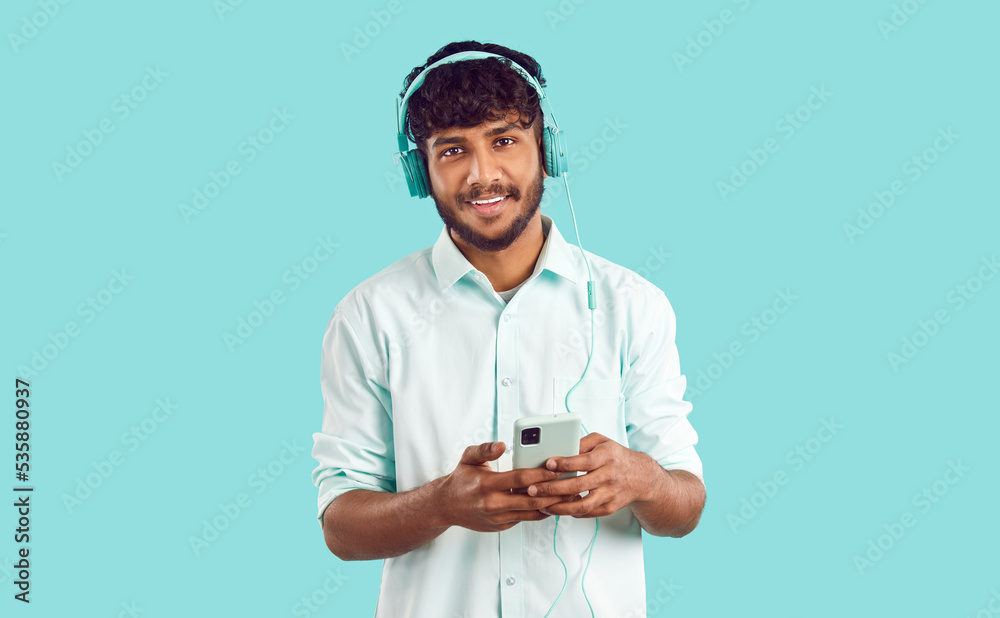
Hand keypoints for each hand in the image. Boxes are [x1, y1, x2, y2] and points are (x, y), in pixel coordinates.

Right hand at [436, 441, 568, 532]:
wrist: (446, 507)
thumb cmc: (461, 479)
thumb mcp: (468, 458)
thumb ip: (484, 449)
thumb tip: (502, 445)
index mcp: (487, 484)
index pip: (521, 478)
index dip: (542, 474)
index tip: (558, 468)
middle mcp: (493, 504)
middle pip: (532, 498)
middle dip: (554, 491)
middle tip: (572, 483)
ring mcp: (498, 518)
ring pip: (532, 512)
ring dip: (552, 504)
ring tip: (570, 496)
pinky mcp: (501, 526)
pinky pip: (526, 518)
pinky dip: (541, 511)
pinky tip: (553, 504)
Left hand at [525, 433, 651, 518]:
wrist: (641, 477)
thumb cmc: (616, 456)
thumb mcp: (602, 441)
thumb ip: (582, 442)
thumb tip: (561, 447)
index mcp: (606, 457)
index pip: (584, 461)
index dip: (565, 463)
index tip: (548, 464)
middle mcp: (609, 477)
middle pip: (578, 485)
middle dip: (552, 489)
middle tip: (533, 489)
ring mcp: (610, 494)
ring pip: (582, 505)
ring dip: (559, 508)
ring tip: (542, 506)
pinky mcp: (609, 508)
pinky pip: (588, 513)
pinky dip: (571, 513)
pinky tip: (558, 509)